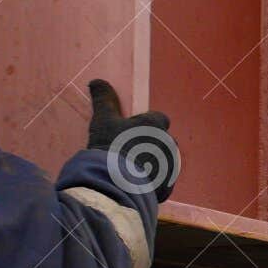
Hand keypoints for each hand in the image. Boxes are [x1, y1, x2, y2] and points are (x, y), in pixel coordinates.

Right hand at [87, 79, 178, 201]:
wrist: (115, 183)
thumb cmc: (110, 146)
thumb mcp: (103, 119)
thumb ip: (103, 99)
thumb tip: (97, 81)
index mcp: (156, 125)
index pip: (159, 118)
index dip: (146, 124)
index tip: (130, 131)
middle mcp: (169, 143)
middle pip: (162, 141)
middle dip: (149, 145)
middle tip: (127, 153)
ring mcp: (170, 166)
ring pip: (163, 161)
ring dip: (151, 164)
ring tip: (129, 170)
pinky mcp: (168, 186)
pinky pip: (161, 181)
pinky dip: (152, 182)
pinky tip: (135, 184)